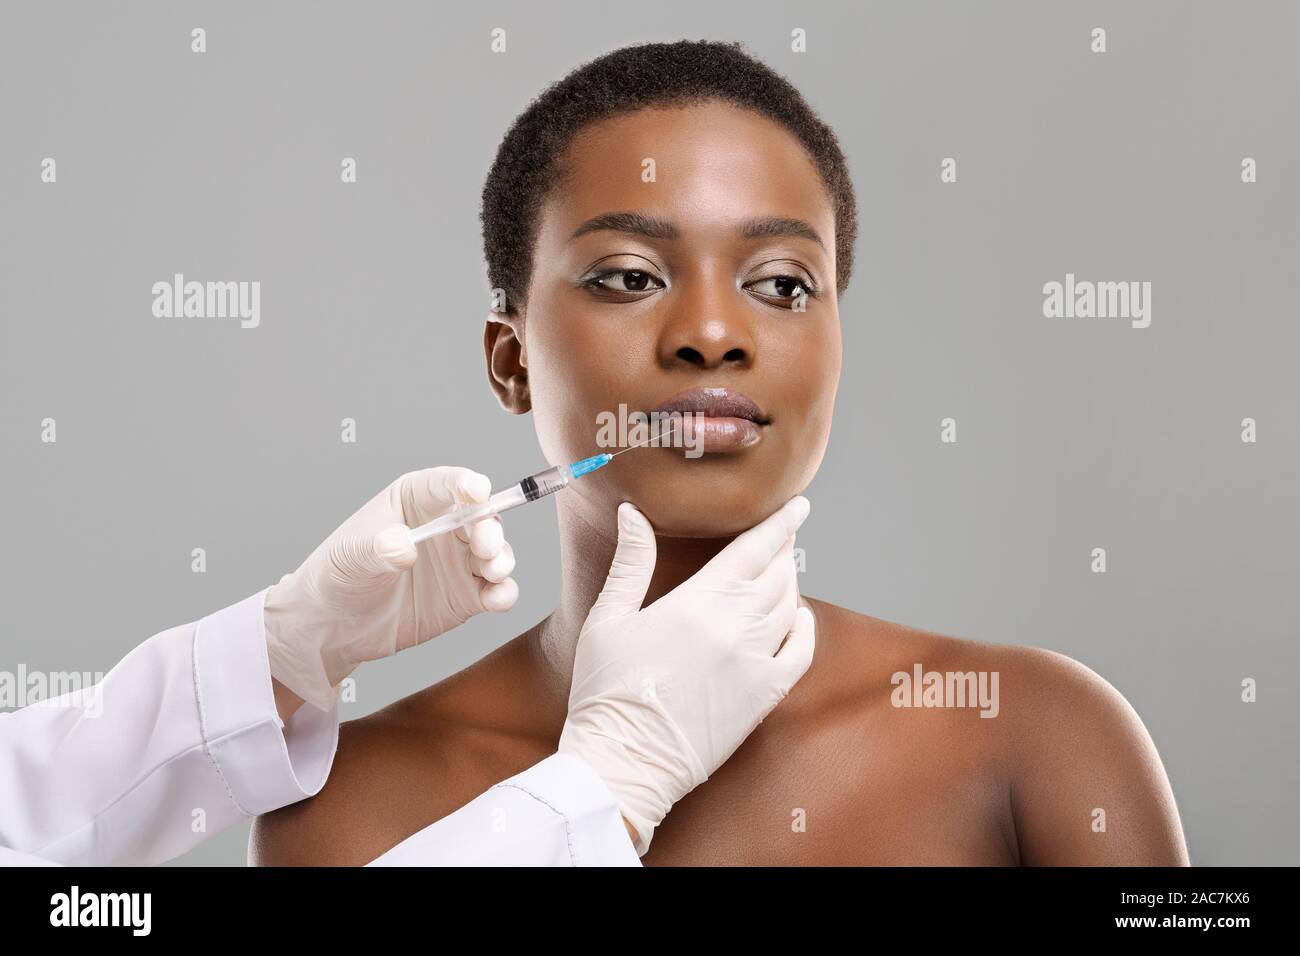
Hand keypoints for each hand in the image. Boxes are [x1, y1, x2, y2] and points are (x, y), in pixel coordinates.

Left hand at [264, 467, 517, 710]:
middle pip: (481, 518)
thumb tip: (404, 545)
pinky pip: (495, 590)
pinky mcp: (466, 596)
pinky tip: (497, 599)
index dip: (466, 484)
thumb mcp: (350, 556)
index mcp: (415, 501)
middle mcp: (444, 527)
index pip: (447, 484)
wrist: (334, 626)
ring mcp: (458, 562)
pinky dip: (503, 593)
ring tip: (493, 571)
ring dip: (502, 559)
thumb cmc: (337, 576)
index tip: (478, 491)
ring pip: (495, 553)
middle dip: (490, 529)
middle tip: (485, 546)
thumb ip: (377, 548)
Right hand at [559, 496, 814, 855]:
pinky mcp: (763, 697)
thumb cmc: (606, 692)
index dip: (779, 524)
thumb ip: (630, 562)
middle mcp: (734, 629)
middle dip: (784, 548)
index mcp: (698, 603)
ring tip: (782, 570)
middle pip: (777, 574)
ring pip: (789, 606)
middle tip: (784, 533)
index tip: (797, 505)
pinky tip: (798, 617)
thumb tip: (632, 513)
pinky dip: (805, 628)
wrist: (622, 763)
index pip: (753, 550)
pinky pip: (801, 652)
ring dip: (790, 582)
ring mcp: (754, 664)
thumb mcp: (608, 619)